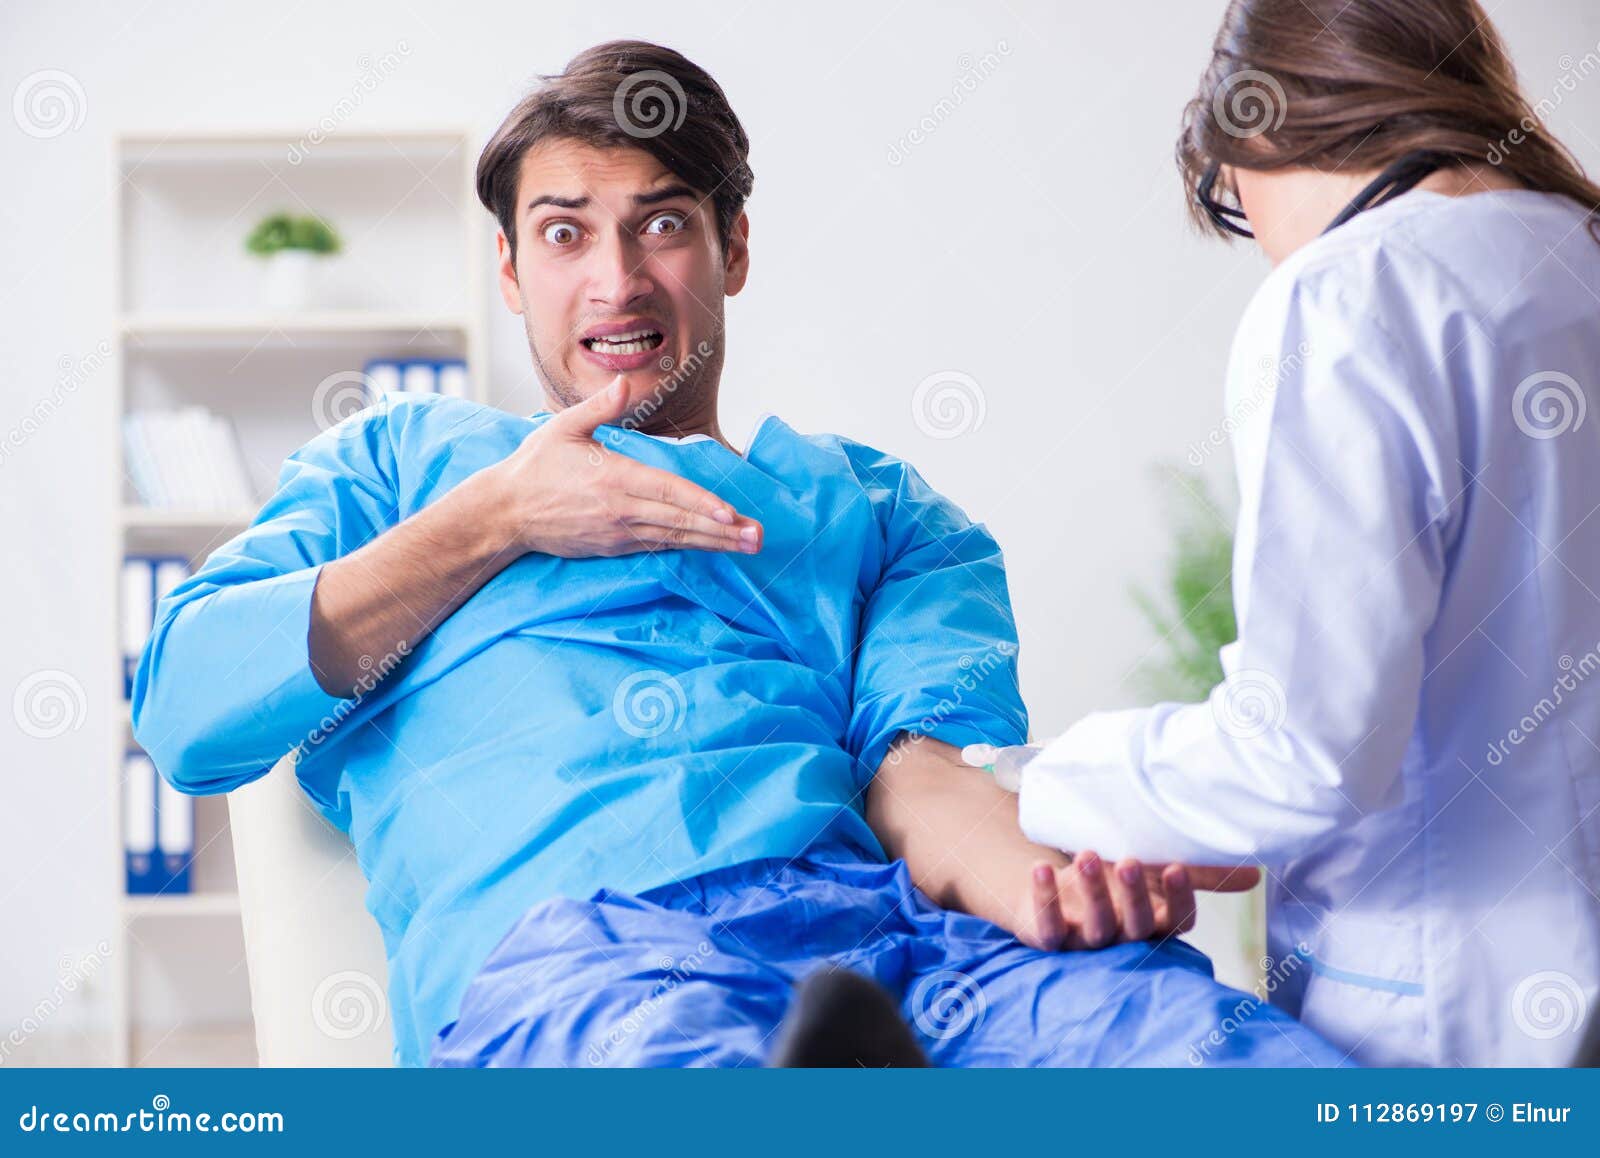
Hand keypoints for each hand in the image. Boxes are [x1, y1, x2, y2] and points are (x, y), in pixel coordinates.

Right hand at [489, 375, 763, 557]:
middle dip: (722, 531)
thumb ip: (601, 407)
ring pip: (675, 538)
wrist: (504, 513)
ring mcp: (618, 532)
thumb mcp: (563, 428)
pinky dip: (686, 547)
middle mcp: (621, 510)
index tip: (729, 513)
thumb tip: (626, 381)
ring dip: (713, 543)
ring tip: (747, 546)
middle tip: (757, 537)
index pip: (667, 493)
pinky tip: (712, 548)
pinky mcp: (613, 547)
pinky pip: (658, 547)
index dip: (700, 504)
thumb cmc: (535, 466)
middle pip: (680, 521)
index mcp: (613, 477)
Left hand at [1009, 852, 1259, 951]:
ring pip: (1095, 928)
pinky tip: (1040, 869)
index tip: (1175, 868)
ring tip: (1087, 855)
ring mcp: (1086, 942)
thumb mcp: (1156, 874)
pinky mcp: (1050, 938)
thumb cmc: (1116, 884)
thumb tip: (1256, 873)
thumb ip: (1200, 873)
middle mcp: (1124, 937)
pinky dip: (1044, 898)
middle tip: (1130, 860)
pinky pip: (1048, 927)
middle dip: (1133, 895)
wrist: (1056, 891)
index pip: (1175, 921)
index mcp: (1154, 924)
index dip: (1177, 898)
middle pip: (1135, 926)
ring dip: (1093, 892)